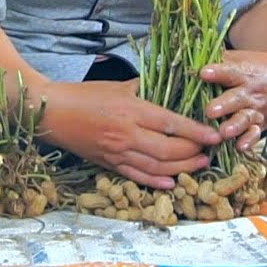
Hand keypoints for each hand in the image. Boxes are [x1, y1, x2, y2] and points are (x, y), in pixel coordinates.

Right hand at [33, 79, 221, 190]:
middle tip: (209, 151)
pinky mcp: (108, 164)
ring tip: (198, 165)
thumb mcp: (117, 85)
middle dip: (193, 152)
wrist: (52, 112)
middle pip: (169, 150)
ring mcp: (117, 152)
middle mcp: (127, 134)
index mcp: (131, 110)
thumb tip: (168, 83)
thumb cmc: (84, 95)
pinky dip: (156, 182)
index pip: (172, 123)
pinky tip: (171, 183)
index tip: (215, 136)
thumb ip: (144, 87)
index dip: (196, 132)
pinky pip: (136, 177)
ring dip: (182, 169)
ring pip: (157, 167)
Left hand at [199, 48, 266, 152]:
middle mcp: (250, 92)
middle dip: (224, 105)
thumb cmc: (252, 67)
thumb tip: (189, 60)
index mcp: (243, 72)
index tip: (204, 73)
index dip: (218, 72)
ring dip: (235, 125)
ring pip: (246, 118)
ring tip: (224, 132)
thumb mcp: (238, 59)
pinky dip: (249, 140)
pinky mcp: (261, 123)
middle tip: (210, 110)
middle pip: (237, 98)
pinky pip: (255, 133)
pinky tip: (240, 147)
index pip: (230, 71)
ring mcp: (257, 109)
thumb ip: (216, 60)